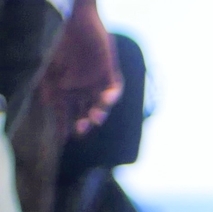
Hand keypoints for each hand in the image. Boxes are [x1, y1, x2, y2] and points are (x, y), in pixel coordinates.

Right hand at [39, 0, 120, 136]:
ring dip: (99, 112)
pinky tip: (105, 100)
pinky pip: (114, 88)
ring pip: (101, 104)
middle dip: (83, 122)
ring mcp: (97, 81)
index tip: (63, 138)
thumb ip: (46, 85)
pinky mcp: (109, 71)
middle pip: (85, 111)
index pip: (66, 112)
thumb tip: (47, 103)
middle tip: (81, 130)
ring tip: (95, 118)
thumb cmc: (56, 42)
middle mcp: (82, 88)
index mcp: (66, 88)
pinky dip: (111, 96)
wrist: (71, 19)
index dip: (64, 125)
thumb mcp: (46, 66)